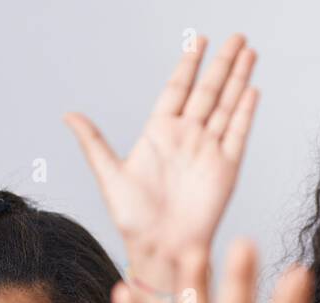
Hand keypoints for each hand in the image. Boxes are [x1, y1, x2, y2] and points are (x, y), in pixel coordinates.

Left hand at [64, 34, 257, 262]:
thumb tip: (68, 114)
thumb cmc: (134, 220)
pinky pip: (237, 134)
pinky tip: (252, 91)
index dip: (189, 64)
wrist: (161, 248)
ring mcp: (208, 151)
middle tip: (236, 36)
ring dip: (238, 80)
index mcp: (159, 133)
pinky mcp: (226, 169)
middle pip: (208, 90)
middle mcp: (187, 138)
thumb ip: (93, 142)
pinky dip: (245, 113)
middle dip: (222, 63)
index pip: (178, 89)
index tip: (200, 42)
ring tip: (249, 53)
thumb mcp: (109, 176)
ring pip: (226, 106)